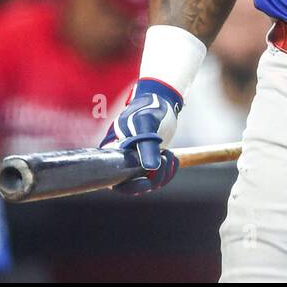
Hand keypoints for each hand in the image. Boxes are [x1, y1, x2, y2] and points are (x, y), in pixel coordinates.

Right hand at [100, 78, 182, 194]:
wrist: (161, 100)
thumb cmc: (148, 108)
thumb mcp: (146, 123)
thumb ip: (147, 145)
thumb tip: (150, 168)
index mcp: (114, 152)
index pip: (117, 181)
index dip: (131, 186)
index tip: (146, 180)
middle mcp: (124, 160)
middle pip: (136, 186)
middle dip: (154, 178)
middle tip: (164, 158)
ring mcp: (138, 162)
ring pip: (151, 182)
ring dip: (164, 173)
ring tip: (168, 154)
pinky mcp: (151, 161)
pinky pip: (160, 176)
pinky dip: (169, 170)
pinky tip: (172, 158)